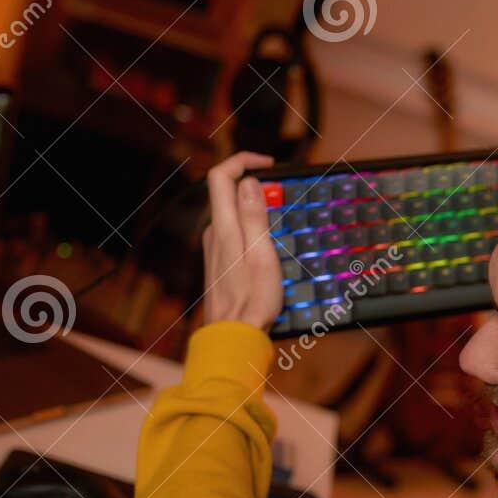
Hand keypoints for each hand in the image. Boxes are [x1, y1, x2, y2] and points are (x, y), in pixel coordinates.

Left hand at [200, 151, 279, 328]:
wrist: (234, 336)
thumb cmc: (252, 300)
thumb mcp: (262, 254)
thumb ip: (254, 216)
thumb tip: (248, 181)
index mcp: (223, 227)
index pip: (221, 176)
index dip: (243, 160)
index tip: (269, 165)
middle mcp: (213, 233)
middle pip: (228, 192)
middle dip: (256, 187)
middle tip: (283, 201)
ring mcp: (214, 248)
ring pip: (233, 214)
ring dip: (256, 210)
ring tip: (280, 228)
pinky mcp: (219, 262)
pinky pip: (235, 232)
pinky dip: (252, 228)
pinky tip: (268, 249)